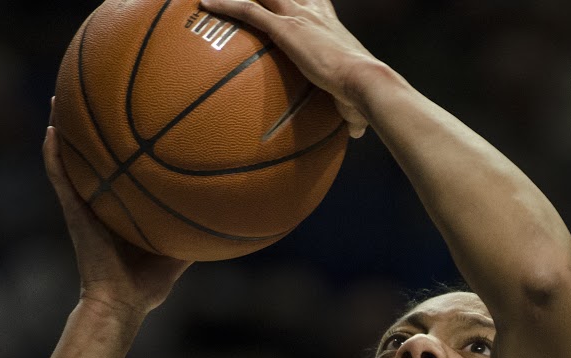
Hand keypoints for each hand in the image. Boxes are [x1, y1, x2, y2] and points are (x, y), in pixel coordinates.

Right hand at [43, 118, 189, 317]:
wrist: (121, 303)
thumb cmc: (147, 285)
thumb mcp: (177, 255)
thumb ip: (194, 238)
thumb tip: (223, 223)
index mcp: (120, 211)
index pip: (118, 174)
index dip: (119, 151)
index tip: (127, 124)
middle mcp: (99, 204)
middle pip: (92, 161)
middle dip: (89, 132)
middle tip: (88, 98)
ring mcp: (84, 208)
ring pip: (68, 162)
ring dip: (62, 132)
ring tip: (58, 99)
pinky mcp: (73, 214)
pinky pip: (60, 179)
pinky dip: (54, 157)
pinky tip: (51, 131)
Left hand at [199, 0, 373, 137]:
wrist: (366, 81)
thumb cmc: (364, 93)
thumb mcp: (356, 100)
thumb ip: (352, 112)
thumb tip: (357, 132)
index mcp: (330, 25)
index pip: (314, 2)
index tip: (295, 2)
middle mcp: (312, 14)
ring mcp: (297, 18)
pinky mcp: (284, 29)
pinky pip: (247, 11)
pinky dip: (225, 5)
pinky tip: (205, 2)